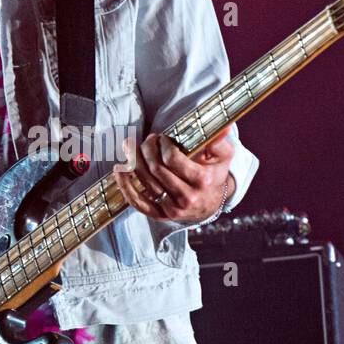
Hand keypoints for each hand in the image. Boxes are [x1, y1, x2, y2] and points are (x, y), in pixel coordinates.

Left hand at [112, 132, 233, 222]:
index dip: (163, 145)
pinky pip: (138, 202)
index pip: (173, 160)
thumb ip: (219, 141)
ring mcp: (173, 209)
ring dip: (133, 161)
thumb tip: (222, 128)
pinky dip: (125, 185)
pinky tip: (119, 170)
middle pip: (156, 169)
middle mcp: (187, 197)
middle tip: (148, 139)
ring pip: (145, 182)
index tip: (163, 138)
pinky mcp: (161, 215)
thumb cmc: (214, 173)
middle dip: (147, 149)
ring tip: (130, 147)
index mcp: (202, 180)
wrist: (211, 202)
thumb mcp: (224, 155)